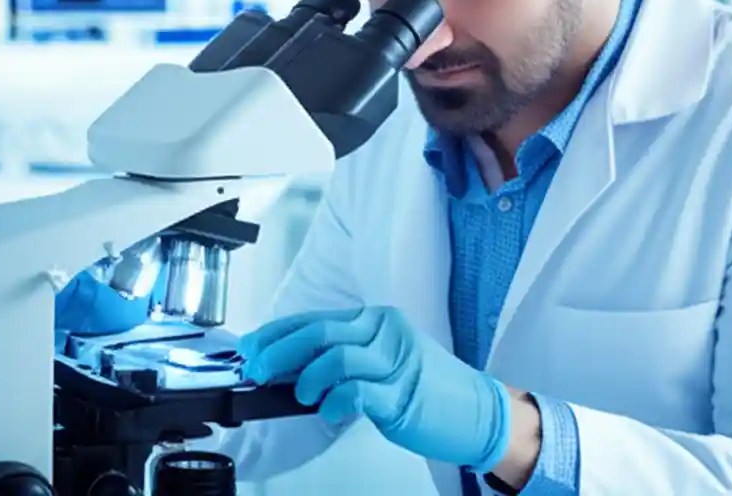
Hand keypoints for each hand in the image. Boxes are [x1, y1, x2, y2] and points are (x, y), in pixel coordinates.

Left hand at [239, 306, 512, 471]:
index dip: (275, 333)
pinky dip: (334, 402)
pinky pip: (356, 392)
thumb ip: (339, 356)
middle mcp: (386, 332)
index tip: (250, 348)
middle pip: (319, 333)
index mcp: (376, 319)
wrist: (481, 414)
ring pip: (335, 358)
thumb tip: (284, 364)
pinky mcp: (404, 394)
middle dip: (279, 352)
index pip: (314, 319)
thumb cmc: (426, 390)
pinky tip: (329, 412)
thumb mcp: (380, 361)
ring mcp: (397, 362)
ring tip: (302, 396)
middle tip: (258, 370)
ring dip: (307, 379)